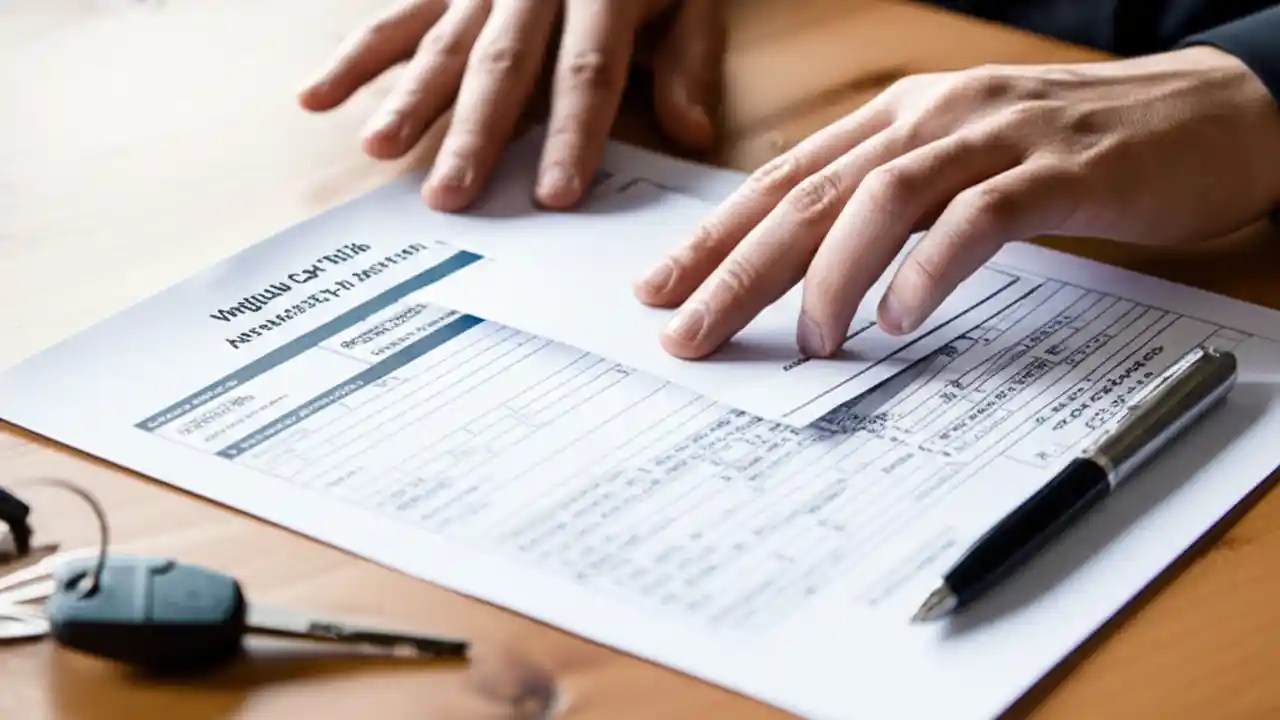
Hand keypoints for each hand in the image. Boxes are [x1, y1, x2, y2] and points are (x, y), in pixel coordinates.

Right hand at [299, 0, 719, 210]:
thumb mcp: (692, 2)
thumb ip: (688, 64)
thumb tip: (694, 134)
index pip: (587, 71)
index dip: (572, 133)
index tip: (555, 194)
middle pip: (503, 67)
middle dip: (475, 134)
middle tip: (451, 197)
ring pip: (442, 43)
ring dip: (409, 99)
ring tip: (380, 149)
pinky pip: (395, 19)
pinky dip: (354, 58)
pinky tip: (315, 98)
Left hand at [635, 46, 1279, 358]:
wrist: (1205, 112)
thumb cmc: (1067, 149)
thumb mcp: (956, 161)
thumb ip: (885, 201)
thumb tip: (806, 270)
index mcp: (896, 115)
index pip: (783, 179)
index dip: (715, 236)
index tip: (661, 289)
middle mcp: (930, 116)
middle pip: (810, 196)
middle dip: (738, 269)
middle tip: (688, 331)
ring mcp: (994, 136)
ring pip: (881, 201)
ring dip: (832, 278)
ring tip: (811, 342)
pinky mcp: (1057, 170)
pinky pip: (977, 219)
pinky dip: (930, 270)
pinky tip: (900, 319)